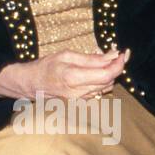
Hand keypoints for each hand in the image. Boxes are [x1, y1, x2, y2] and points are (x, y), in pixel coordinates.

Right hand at [0, 47, 130, 100]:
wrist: (31, 84)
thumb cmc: (45, 67)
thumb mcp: (66, 55)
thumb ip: (91, 58)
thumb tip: (112, 56)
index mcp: (74, 78)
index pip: (107, 74)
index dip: (119, 64)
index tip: (123, 53)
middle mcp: (79, 92)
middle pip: (109, 81)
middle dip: (116, 67)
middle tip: (116, 53)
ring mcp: (80, 99)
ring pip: (105, 87)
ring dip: (110, 73)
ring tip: (106, 60)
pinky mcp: (80, 101)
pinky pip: (98, 91)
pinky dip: (102, 80)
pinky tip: (97, 70)